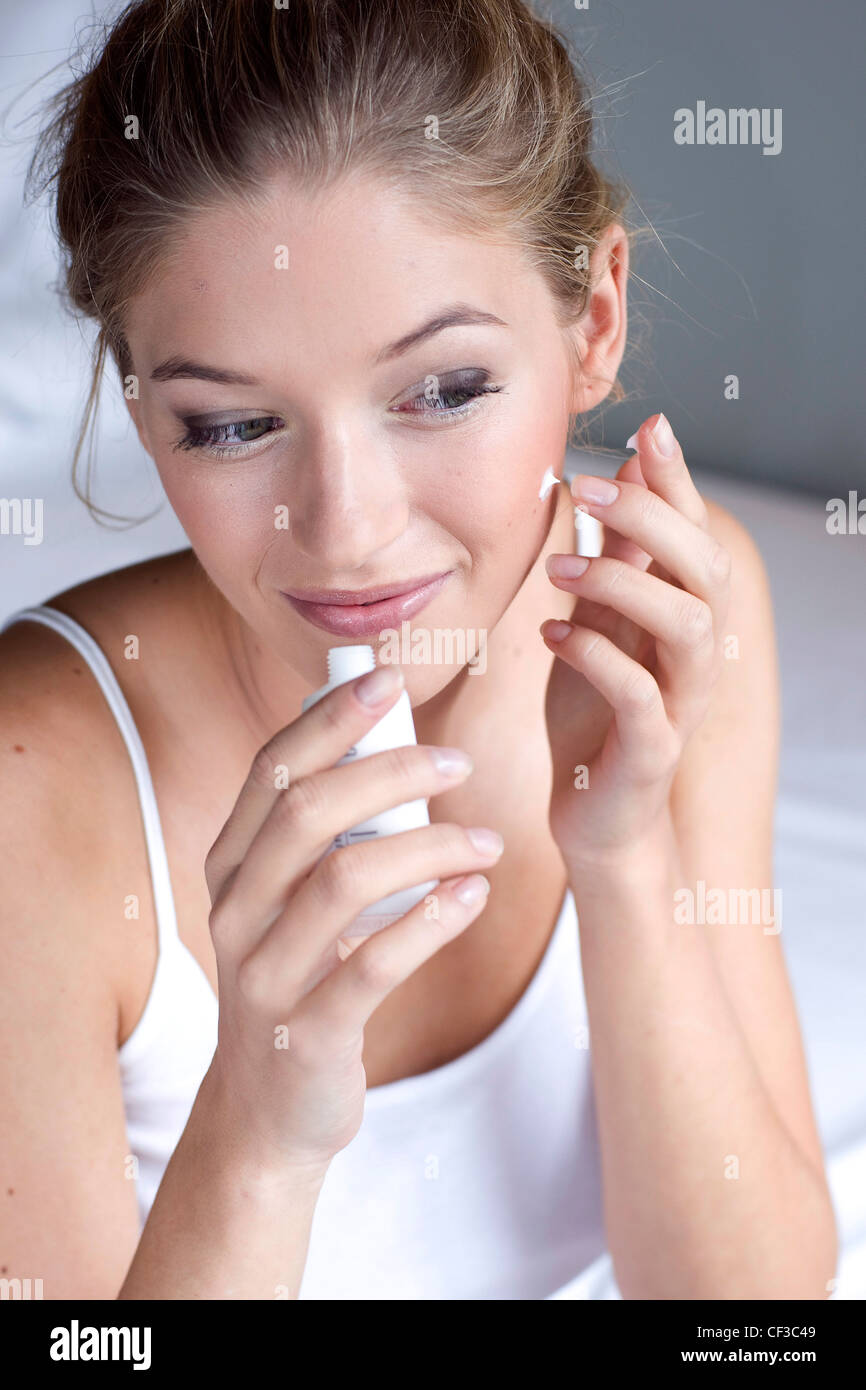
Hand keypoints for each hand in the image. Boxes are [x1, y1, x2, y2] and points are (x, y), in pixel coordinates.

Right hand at [202, 665, 503, 1175]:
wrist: (271, 1110)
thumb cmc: (300, 980)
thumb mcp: (293, 902)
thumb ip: (325, 836)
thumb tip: (396, 747)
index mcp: (231, 866)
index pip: (272, 770)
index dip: (329, 718)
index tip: (387, 679)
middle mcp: (235, 911)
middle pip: (307, 812)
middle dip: (389, 771)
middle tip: (458, 764)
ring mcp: (264, 975)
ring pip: (344, 880)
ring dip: (427, 846)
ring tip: (487, 841)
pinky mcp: (307, 1033)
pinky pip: (373, 965)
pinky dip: (431, 922)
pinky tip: (474, 897)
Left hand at [541, 413, 730, 865]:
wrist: (598, 816)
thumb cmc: (594, 714)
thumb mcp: (599, 624)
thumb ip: (614, 560)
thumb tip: (619, 477)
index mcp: (683, 614)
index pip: (694, 533)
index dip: (678, 479)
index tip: (650, 423)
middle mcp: (695, 653)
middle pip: (705, 566)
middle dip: (654, 516)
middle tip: (592, 485)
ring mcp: (681, 702)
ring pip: (686, 624)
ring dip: (625, 583)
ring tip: (560, 565)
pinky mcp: (652, 748)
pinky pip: (639, 694)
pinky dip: (597, 658)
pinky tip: (553, 636)